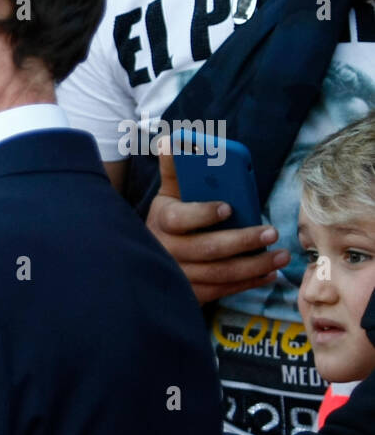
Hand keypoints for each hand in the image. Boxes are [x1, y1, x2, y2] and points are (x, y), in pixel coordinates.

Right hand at [145, 137, 287, 302]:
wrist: (152, 258)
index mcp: (162, 220)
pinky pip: (221, 291)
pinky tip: (269, 274)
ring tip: (281, 256)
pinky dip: (247, 284)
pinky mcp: (190, 294)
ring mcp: (178, 275)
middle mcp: (166, 250)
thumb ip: (175, 168)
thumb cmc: (172, 218)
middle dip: (242, 241)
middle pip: (206, 249)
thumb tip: (170, 140)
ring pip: (218, 273)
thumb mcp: (170, 193)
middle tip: (272, 231)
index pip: (179, 219)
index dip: (203, 214)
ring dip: (253, 265)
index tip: (229, 208)